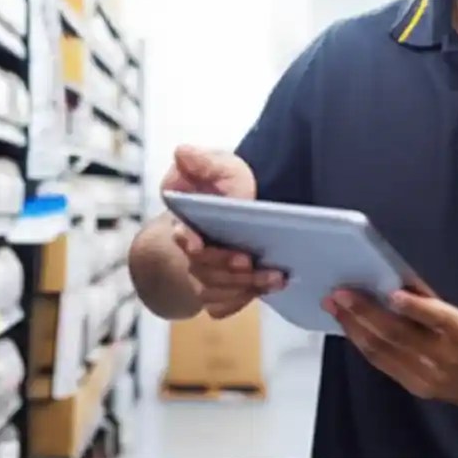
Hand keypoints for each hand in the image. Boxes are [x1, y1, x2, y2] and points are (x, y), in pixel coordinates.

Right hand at [162, 146, 283, 318]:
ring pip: (215, 291)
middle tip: (249, 262)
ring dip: (244, 286)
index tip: (194, 243)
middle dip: (225, 268)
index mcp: (188, 223)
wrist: (239, 209)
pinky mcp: (220, 290)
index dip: (186, 242)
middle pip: (202, 269)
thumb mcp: (219, 167)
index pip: (181, 237)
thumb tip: (182, 152)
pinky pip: (223, 305)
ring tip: (275, 277)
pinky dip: (241, 301)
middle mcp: (193, 253)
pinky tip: (267, 291)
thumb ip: (202, 162)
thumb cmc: (227, 186)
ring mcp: (205, 274)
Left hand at [324, 245, 457, 426]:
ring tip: (335, 303)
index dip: (418, 309)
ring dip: (357, 327)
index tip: (395, 293)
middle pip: (402, 335)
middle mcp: (448, 360)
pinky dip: (364, 344)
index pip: (442, 321)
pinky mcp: (420, 384)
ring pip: (386, 350)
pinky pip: (385, 364)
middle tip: (343, 290)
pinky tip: (348, 325)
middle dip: (368, 312)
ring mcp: (431, 375)